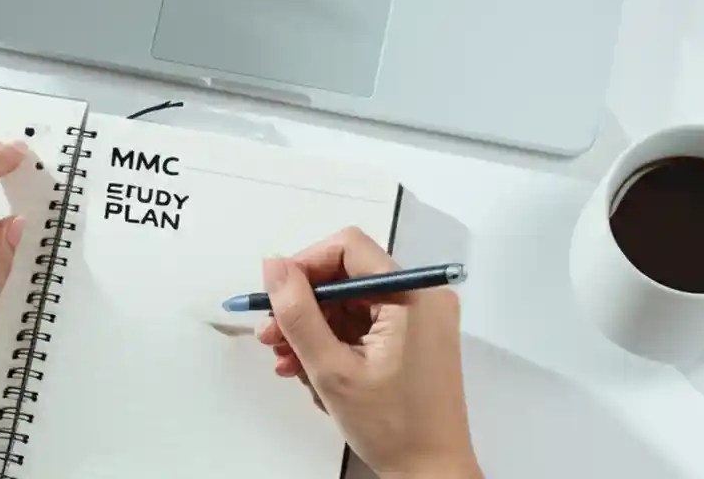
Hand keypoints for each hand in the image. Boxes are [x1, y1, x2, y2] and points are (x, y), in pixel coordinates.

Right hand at [256, 228, 480, 478]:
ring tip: (286, 363)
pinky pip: (364, 326)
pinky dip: (335, 343)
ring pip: (351, 305)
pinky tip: (308, 370)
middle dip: (304, 307)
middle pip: (347, 278)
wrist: (433, 475)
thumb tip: (274, 265)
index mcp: (411, 294)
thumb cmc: (392, 427)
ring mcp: (420, 320)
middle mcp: (421, 297)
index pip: (348, 248)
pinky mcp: (415, 340)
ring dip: (313, 330)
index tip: (276, 296)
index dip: (306, 266)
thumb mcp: (332, 370)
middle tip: (270, 336)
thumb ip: (299, 314)